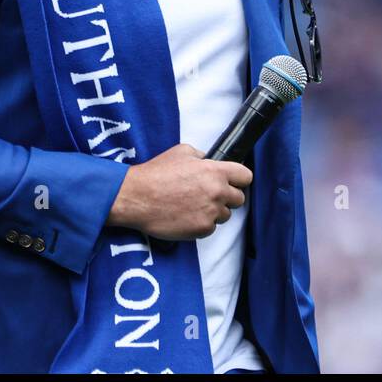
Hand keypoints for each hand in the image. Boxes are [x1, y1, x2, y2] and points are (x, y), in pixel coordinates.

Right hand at [106, 143, 252, 239]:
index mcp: (215, 171)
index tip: (233, 182)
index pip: (245, 177)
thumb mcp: (181, 152)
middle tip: (210, 196)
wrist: (136, 198)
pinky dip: (201, 224)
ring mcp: (211, 212)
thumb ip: (202, 156)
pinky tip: (186, 216)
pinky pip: (211, 228)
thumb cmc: (156, 173)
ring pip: (225, 215)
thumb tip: (209, 160)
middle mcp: (217, 192)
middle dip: (227, 197)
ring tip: (193, 206)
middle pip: (239, 199)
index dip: (239, 179)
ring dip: (214, 212)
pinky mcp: (202, 229)